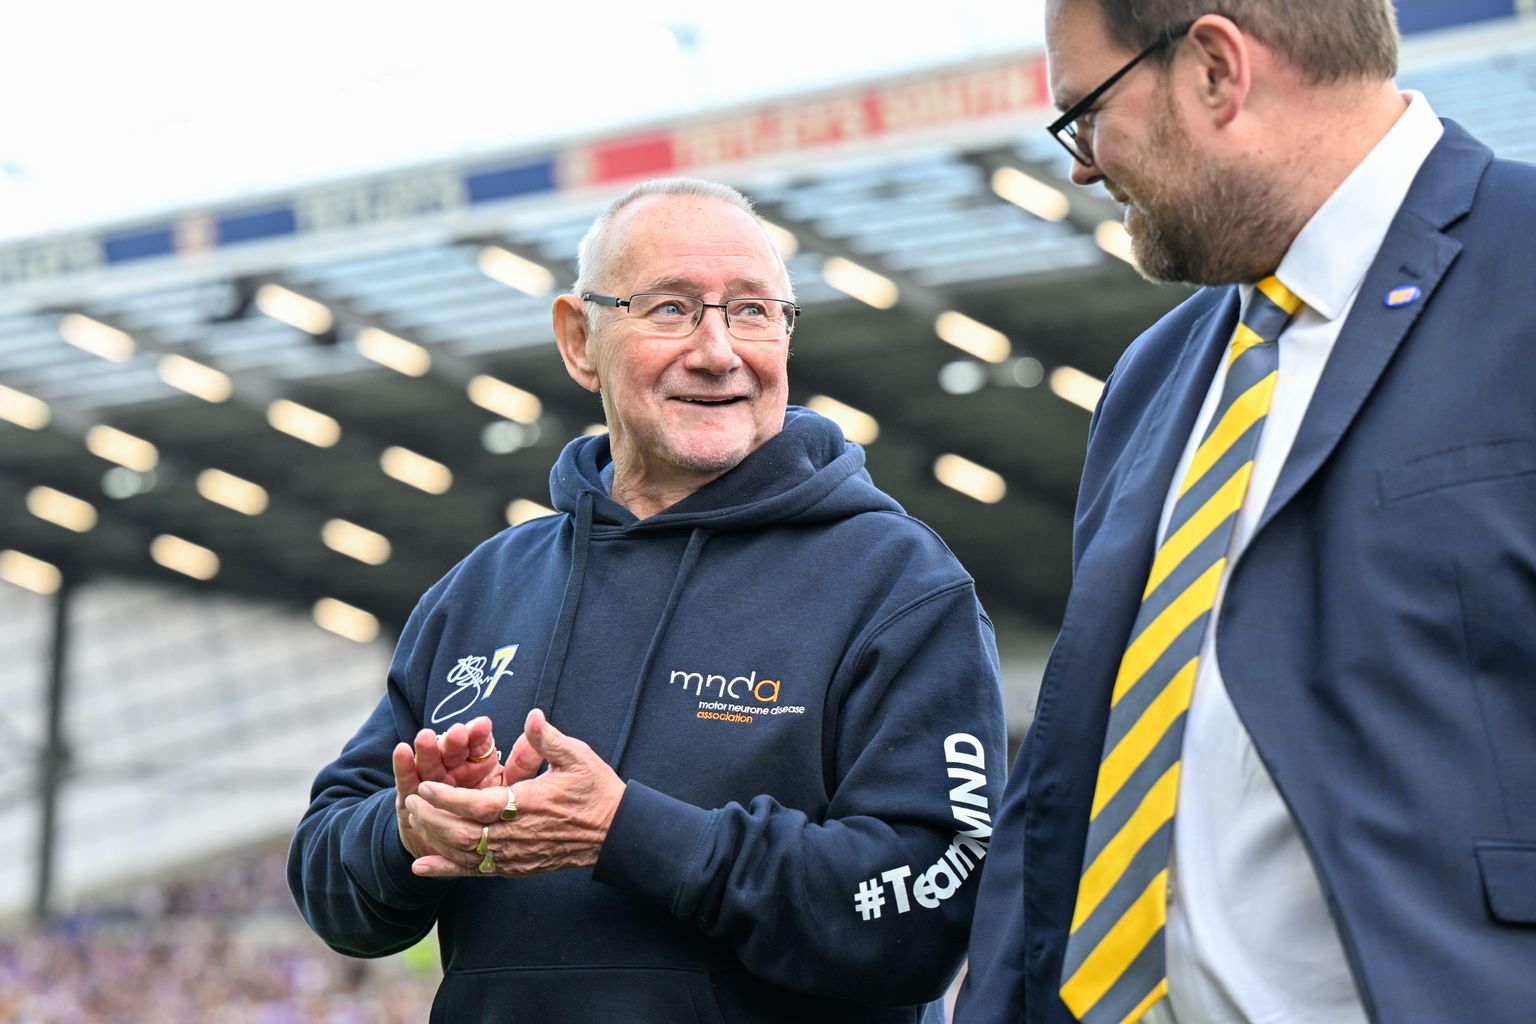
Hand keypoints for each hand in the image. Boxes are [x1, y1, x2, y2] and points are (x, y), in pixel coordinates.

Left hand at [404, 708, 625, 877]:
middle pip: (462, 834)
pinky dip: (445, 870)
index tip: (423, 785)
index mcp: (530, 805)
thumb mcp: (577, 758)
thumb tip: (532, 716)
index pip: (477, 805)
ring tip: (415, 822)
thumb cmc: (596, 792)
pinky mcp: (517, 867)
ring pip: (464, 854)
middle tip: (411, 801)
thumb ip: (548, 739)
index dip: (446, 798)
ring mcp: (516, 855)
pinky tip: (421, 866)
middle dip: (432, 818)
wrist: (616, 833)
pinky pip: (475, 871)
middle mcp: (518, 835)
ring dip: (435, 839)